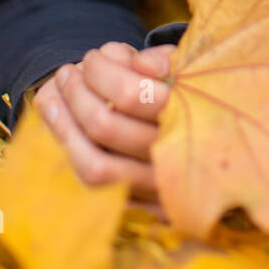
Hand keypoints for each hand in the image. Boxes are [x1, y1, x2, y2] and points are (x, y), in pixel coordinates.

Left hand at [32, 40, 176, 207]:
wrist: (212, 149)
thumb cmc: (186, 94)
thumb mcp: (186, 69)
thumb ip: (164, 61)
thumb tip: (141, 64)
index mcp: (191, 120)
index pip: (131, 95)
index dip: (103, 72)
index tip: (92, 58)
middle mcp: (172, 160)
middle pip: (104, 126)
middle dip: (76, 94)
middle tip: (67, 72)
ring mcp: (153, 190)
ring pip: (93, 166)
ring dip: (63, 126)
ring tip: (55, 95)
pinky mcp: (136, 210)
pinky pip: (93, 187)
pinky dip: (69, 154)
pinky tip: (58, 126)